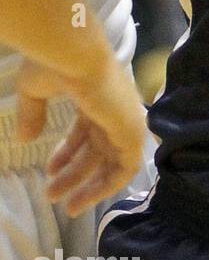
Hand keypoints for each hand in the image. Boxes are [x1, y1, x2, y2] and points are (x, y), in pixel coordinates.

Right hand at [16, 47, 145, 217]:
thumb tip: (25, 138)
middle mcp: (113, 107)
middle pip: (97, 149)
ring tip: (65, 205)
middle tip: (52, 195)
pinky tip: (83, 199)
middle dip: (74, 174)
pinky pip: (126, 167)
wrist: (76, 55)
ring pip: (111, 162)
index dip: (67, 153)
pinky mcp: (132, 131)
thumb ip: (32, 114)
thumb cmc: (55, 65)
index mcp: (95, 94)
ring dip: (89, 185)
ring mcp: (125, 118)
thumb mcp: (34, 90)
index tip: (48, 171)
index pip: (87, 130)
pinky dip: (107, 185)